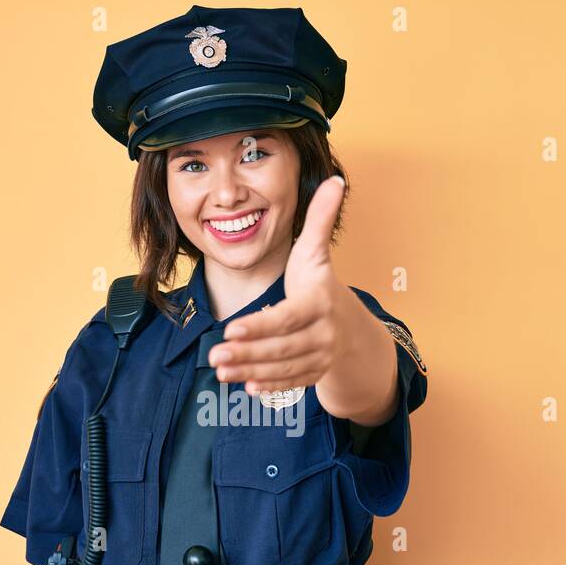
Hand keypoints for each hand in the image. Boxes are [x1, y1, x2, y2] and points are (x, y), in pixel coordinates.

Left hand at [209, 175, 352, 393]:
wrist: (350, 326)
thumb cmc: (321, 285)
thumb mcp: (318, 253)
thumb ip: (321, 218)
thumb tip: (335, 179)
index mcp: (318, 303)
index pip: (287, 318)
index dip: (260, 326)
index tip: (231, 329)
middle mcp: (322, 334)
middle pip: (282, 348)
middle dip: (247, 353)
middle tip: (214, 356)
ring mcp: (319, 357)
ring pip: (283, 368)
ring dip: (250, 371)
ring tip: (220, 370)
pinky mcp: (313, 374)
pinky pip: (289, 383)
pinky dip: (268, 385)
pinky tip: (244, 384)